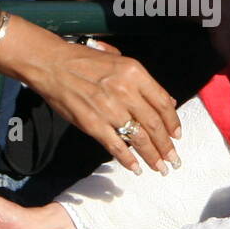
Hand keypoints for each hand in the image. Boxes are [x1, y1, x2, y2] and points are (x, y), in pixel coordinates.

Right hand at [17, 39, 181, 174]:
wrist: (52, 64)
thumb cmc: (84, 61)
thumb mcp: (119, 61)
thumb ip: (143, 82)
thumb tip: (167, 102)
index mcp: (135, 73)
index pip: (163, 103)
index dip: (173, 123)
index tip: (177, 135)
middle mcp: (125, 91)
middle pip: (154, 124)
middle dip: (167, 146)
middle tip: (174, 160)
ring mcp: (109, 109)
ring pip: (139, 138)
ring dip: (152, 156)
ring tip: (160, 168)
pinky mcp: (92, 123)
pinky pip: (115, 145)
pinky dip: (127, 159)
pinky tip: (136, 168)